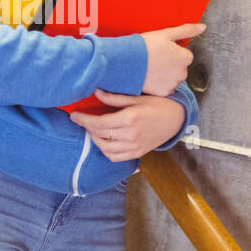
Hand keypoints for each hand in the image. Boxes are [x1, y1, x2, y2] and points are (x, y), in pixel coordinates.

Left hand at [69, 89, 186, 161]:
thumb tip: (96, 92)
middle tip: (80, 120)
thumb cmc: (158, 104)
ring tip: (92, 129)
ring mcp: (134, 147)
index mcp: (130, 119)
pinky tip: (103, 140)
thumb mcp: (136, 97)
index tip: (74, 115)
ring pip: (105, 148)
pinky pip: (115, 157)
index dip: (84, 120)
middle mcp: (131, 135)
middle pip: (100, 135)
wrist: (176, 119)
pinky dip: (105, 150)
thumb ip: (115, 98)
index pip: (99, 123)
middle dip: (87, 127)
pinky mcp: (137, 153)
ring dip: (95, 139)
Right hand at [140, 23, 204, 95]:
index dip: (171, 52)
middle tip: (154, 59)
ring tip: (150, 68)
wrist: (126, 62)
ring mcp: (173, 84)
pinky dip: (158, 85)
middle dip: (170, 65)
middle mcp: (183, 73)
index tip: (160, 50)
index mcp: (186, 57)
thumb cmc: (145, 46)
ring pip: (172, 79)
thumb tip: (203, 27)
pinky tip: (149, 77)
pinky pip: (164, 89)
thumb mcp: (167, 34)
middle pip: (179, 68)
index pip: (183, 55)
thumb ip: (187, 30)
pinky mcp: (163, 93)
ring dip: (164, 75)